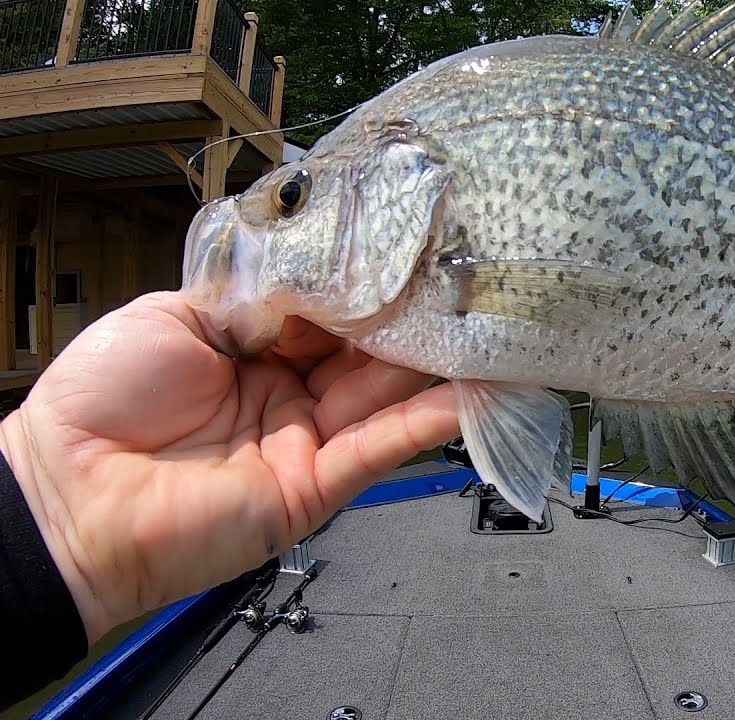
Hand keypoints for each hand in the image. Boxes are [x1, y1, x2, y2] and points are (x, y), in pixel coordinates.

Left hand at [0, 292, 458, 643]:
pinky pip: (380, 448)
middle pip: (368, 350)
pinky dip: (428, 422)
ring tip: (487, 327)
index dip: (366, 282)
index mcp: (255, 348)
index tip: (409, 248)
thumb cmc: (101, 400)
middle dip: (413, 316)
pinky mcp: (315, 486)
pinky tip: (469, 393)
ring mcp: (307, 440)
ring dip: (437, 363)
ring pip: (386, 394)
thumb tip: (322, 277)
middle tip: (463, 280)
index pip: (330, 310)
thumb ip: (254, 296)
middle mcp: (290, 392)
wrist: (65, 492)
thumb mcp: (176, 316)